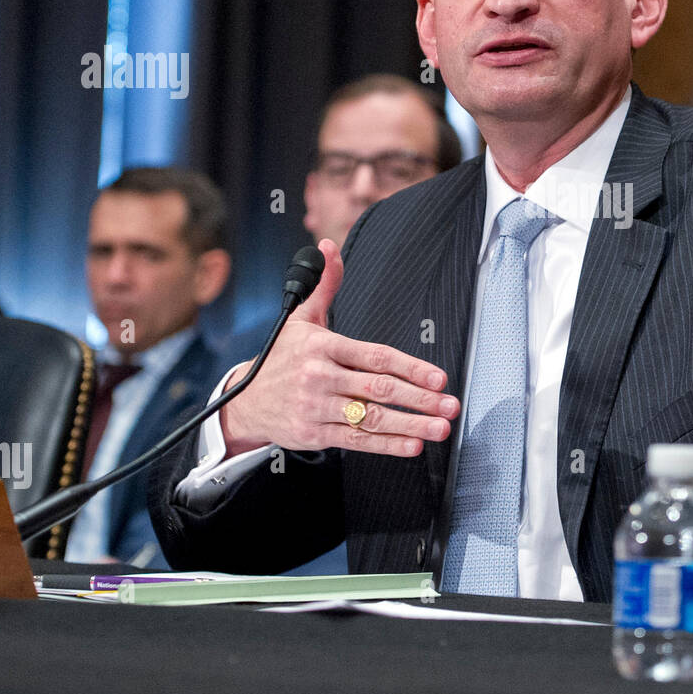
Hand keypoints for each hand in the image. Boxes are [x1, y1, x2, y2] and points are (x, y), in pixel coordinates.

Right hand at [220, 239, 460, 458]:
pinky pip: (356, 441)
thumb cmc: (280, 359)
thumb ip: (325, 286)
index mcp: (322, 346)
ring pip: (372, 418)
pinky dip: (386, 445)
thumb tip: (330, 248)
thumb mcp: (300, 318)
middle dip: (420, 399)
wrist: (242, 401)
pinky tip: (412, 445)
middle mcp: (320, 377)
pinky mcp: (313, 433)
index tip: (438, 378)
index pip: (375, 356)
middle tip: (450, 405)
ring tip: (440, 428)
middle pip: (379, 389)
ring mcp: (316, 407)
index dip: (411, 367)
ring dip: (411, 424)